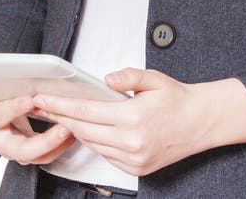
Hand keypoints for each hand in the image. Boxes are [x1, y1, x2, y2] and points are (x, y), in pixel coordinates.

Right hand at [0, 81, 76, 164]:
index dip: (14, 109)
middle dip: (45, 141)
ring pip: (33, 156)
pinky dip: (57, 146)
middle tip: (64, 128)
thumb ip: (7, 79)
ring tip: (72, 130)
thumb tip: (28, 68)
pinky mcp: (21, 150)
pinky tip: (71, 132)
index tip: (30, 100)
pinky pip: (40, 155)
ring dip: (55, 145)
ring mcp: (9, 148)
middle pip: (20, 149)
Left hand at [31, 68, 214, 176]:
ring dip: (77, 131)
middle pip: (84, 131)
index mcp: (133, 118)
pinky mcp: (137, 169)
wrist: (201, 122)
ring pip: (94, 145)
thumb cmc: (177, 99)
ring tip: (65, 117)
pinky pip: (107, 156)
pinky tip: (93, 130)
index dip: (61, 106)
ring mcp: (134, 159)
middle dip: (62, 118)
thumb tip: (106, 79)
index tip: (45, 100)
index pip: (86, 112)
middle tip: (45, 107)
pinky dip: (96, 142)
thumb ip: (128, 76)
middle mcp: (131, 142)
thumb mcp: (154, 79)